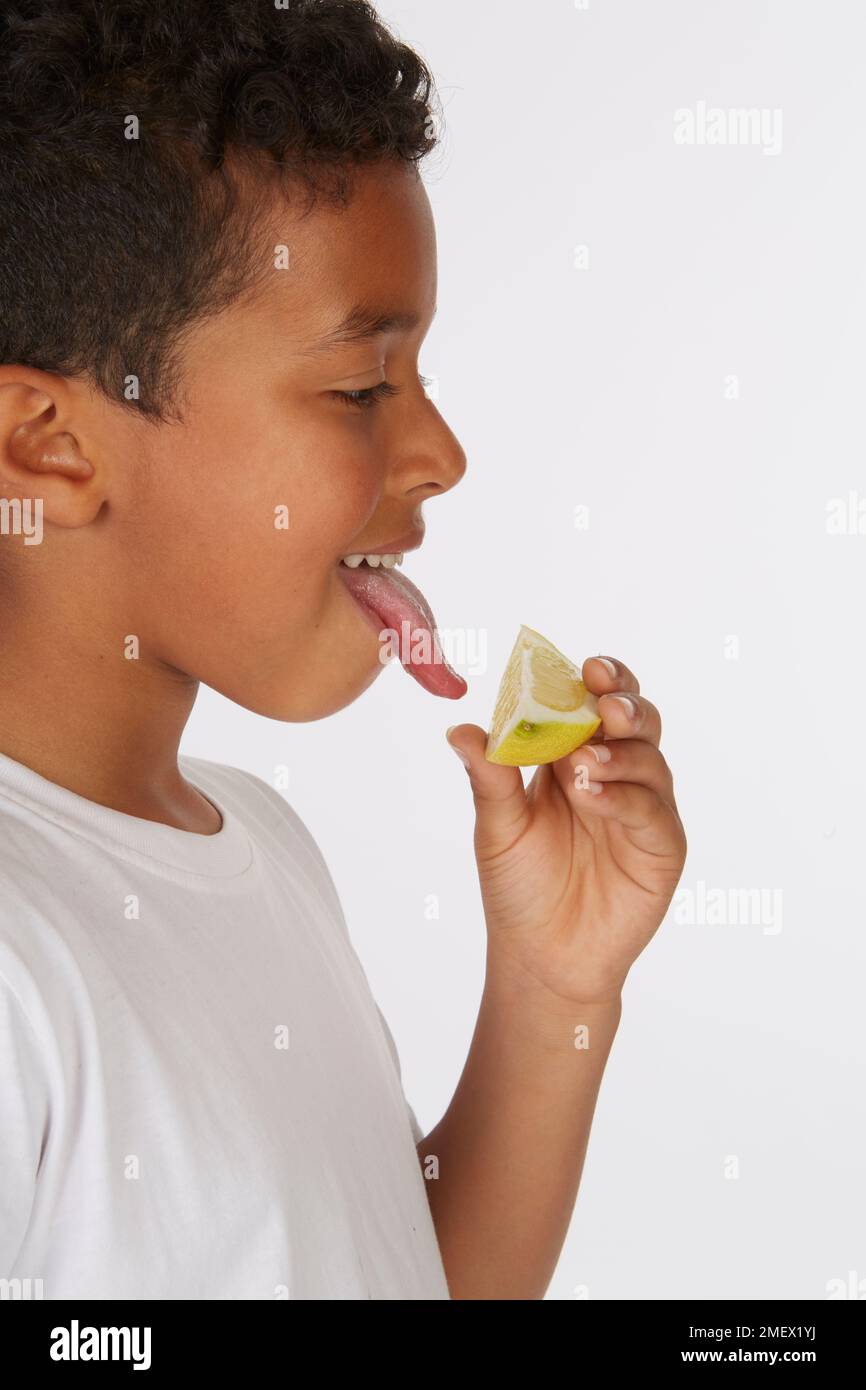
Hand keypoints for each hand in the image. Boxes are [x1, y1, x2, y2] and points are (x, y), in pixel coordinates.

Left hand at [446, 656, 686, 1006]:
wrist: (542, 957)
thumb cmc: (520, 886)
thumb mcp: (498, 826)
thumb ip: (490, 777)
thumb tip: (459, 729)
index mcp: (575, 755)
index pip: (595, 701)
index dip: (598, 679)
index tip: (585, 666)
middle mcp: (617, 773)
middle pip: (637, 719)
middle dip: (624, 702)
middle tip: (602, 701)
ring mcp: (644, 808)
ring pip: (650, 759)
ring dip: (620, 753)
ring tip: (581, 764)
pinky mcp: (662, 847)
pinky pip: (652, 811)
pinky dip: (625, 797)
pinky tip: (593, 795)